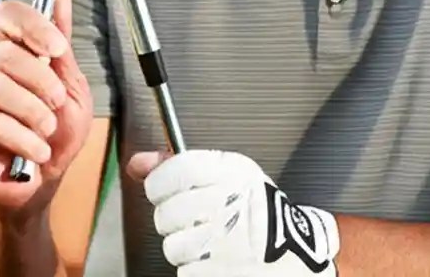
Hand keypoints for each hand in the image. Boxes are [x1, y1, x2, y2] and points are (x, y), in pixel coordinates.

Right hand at [0, 0, 93, 217]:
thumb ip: (61, 44)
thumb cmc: (54, 135)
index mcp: (6, 49)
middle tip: (57, 103)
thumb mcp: (71, 87)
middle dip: (40, 79)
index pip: (5, 15)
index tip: (56, 48)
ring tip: (46, 129)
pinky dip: (20, 137)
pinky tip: (35, 150)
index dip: (31, 25)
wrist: (40, 184)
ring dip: (30, 109)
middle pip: (2, 52)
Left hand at [129, 150, 340, 275]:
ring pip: (172, 245)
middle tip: (204, 221)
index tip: (175, 190)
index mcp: (230, 172)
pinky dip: (198, 271)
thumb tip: (137, 163)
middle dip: (178, 221)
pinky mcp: (214, 271)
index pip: (170, 172)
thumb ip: (175, 165)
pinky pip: (185, 271)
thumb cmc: (259, 215)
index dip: (165, 185)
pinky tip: (219, 261)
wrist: (292, 259)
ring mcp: (220, 240)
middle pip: (165, 213)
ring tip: (216, 243)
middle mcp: (224, 203)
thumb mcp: (228, 175)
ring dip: (188, 249)